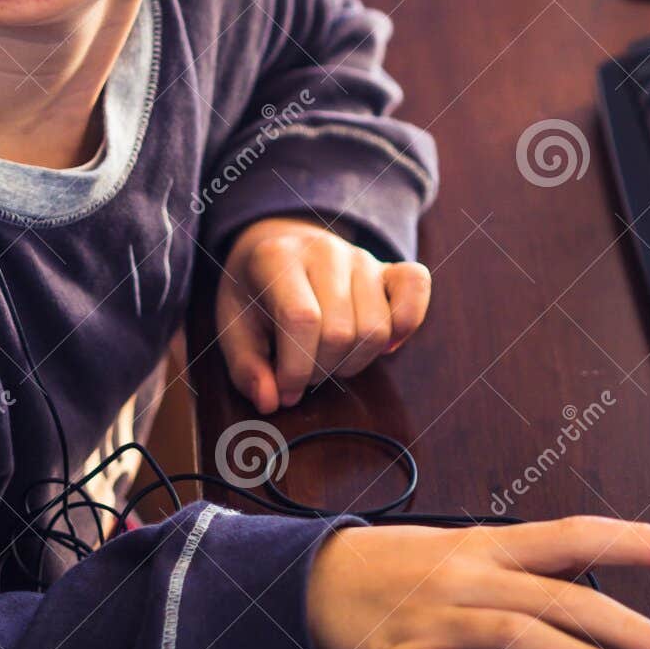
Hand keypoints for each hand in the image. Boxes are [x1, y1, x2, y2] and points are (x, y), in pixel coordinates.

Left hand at [215, 216, 430, 412]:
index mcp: (277, 257)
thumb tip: (270, 401)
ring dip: (354, 361)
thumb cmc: (255, 292)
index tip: (284, 390)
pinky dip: (406, 326)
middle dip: (320, 370)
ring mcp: (361, 257)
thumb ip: (245, 365)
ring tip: (329, 359)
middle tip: (304, 372)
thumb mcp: (232, 324)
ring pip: (377, 328)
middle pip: (341, 331)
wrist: (277, 247)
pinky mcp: (390, 267)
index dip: (295, 369)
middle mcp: (324, 251)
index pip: (302, 320)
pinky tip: (383, 345)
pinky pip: (416, 290)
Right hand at [306, 515, 649, 648]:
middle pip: (556, 594)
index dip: (631, 542)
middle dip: (622, 624)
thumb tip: (592, 593)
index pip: (572, 535)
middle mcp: (469, 577)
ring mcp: (434, 617)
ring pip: (511, 632)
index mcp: (488, 547)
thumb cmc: (398, 570)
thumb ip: (523, 573)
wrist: (312, 579)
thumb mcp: (463, 553)